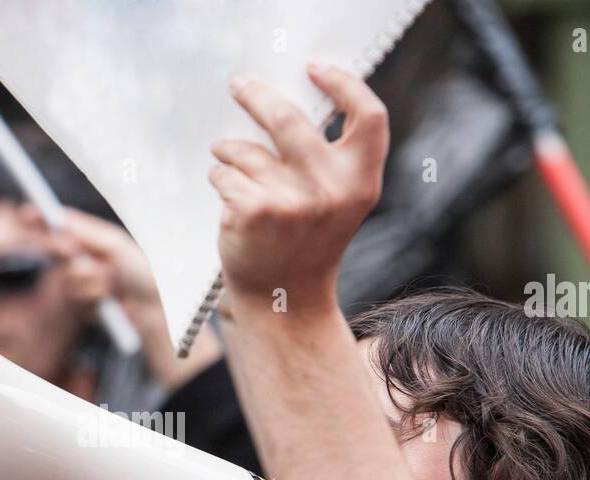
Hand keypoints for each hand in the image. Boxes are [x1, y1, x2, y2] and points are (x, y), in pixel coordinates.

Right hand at [28, 204, 222, 391]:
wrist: (154, 309)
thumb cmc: (142, 272)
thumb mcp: (115, 245)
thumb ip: (86, 232)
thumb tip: (59, 218)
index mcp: (90, 241)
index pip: (59, 228)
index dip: (41, 221)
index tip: (27, 214)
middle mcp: (82, 260)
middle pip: (55, 250)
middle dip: (65, 250)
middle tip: (73, 250)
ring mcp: (79, 284)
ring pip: (66, 275)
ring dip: (89, 278)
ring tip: (112, 282)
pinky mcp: (80, 306)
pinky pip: (75, 296)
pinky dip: (93, 295)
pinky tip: (109, 299)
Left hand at [209, 62, 388, 313]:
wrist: (283, 302)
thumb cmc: (305, 244)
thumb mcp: (336, 202)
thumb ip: (329, 159)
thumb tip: (288, 99)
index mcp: (361, 181)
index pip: (369, 116)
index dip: (344, 84)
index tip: (314, 68)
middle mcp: (331, 189)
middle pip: (288, 117)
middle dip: (256, 96)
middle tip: (239, 85)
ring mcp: (292, 200)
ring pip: (245, 149)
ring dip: (229, 152)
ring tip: (230, 167)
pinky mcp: (255, 210)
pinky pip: (225, 173)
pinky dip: (220, 179)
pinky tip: (229, 201)